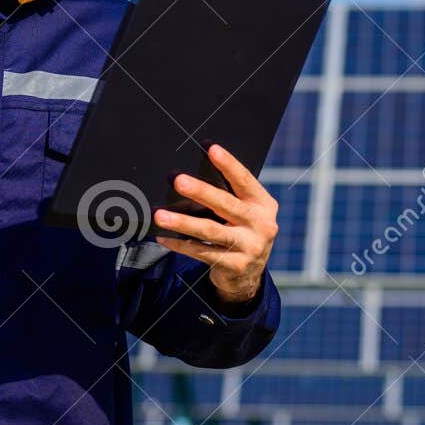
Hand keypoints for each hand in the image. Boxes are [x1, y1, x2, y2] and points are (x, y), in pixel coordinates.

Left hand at [153, 144, 277, 305]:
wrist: (249, 275)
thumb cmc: (242, 232)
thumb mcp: (246, 214)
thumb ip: (231, 198)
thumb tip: (191, 179)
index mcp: (264, 205)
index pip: (245, 181)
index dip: (229, 164)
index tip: (211, 149)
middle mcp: (261, 225)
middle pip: (226, 204)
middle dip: (200, 191)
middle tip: (178, 181)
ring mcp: (249, 247)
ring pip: (210, 230)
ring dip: (182, 222)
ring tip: (160, 215)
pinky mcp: (234, 266)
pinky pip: (201, 252)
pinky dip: (180, 244)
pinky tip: (163, 237)